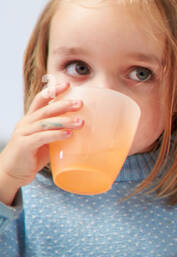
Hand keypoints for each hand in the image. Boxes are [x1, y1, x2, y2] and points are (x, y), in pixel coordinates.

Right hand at [0, 78, 84, 205]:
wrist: (13, 172)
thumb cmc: (32, 155)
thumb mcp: (46, 140)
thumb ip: (58, 132)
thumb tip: (82, 127)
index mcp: (31, 119)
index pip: (40, 100)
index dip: (52, 91)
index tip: (68, 84)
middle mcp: (26, 123)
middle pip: (45, 110)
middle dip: (63, 105)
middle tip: (80, 103)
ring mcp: (24, 133)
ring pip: (45, 122)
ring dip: (64, 121)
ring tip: (81, 122)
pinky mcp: (24, 145)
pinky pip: (42, 137)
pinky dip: (57, 134)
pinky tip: (69, 134)